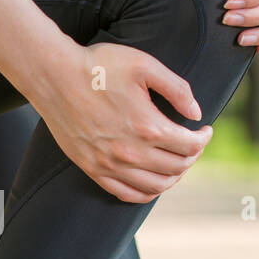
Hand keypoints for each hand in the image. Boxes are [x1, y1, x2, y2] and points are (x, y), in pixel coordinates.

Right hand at [30, 40, 212, 203]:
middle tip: (193, 143)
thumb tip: (195, 114)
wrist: (54, 76)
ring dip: (174, 177)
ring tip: (176, 161)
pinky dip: (147, 193)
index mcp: (147, 126)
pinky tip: (153, 181)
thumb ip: (177, 89)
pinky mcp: (92, 169)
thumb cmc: (98, 66)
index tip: (205, 129)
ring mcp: (109, 165)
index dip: (204, 138)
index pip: (190, 146)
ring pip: (155, 186)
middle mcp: (130, 152)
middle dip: (192, 156)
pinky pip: (127, 194)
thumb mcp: (145, 65)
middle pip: (176, 168)